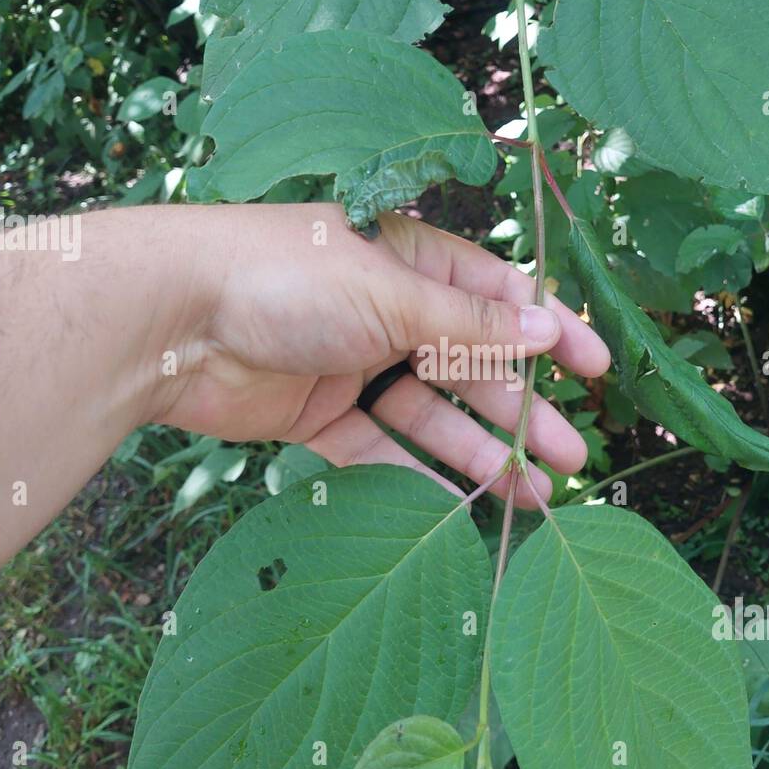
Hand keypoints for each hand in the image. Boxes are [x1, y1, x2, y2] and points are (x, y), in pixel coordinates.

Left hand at [157, 203, 610, 504]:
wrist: (173, 319)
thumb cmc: (289, 276)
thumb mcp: (393, 293)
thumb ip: (470, 322)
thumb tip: (545, 324)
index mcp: (410, 263)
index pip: (496, 298)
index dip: (547, 332)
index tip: (596, 371)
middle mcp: (385, 312)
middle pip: (469, 366)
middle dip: (520, 410)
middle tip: (570, 456)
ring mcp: (351, 366)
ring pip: (430, 416)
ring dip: (478, 451)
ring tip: (532, 496)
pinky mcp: (316, 416)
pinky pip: (378, 451)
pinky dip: (415, 477)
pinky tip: (459, 505)